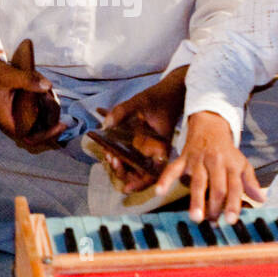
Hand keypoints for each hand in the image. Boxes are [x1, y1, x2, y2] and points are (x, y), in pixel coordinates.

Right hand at [0, 51, 66, 152]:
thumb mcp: (7, 75)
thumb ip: (26, 80)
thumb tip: (47, 87)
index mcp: (9, 122)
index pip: (31, 139)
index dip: (47, 136)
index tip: (61, 125)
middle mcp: (16, 122)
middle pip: (43, 130)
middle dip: (53, 116)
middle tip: (53, 98)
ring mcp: (22, 115)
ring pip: (46, 118)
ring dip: (51, 105)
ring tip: (46, 88)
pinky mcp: (26, 107)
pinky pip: (44, 109)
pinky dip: (48, 99)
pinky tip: (44, 86)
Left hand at [97, 68, 187, 191]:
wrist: (172, 89)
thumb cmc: (161, 97)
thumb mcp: (141, 100)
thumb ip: (122, 111)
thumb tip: (105, 125)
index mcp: (161, 146)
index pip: (154, 173)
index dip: (141, 183)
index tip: (127, 187)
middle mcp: (155, 150)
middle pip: (141, 172)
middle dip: (124, 171)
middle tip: (112, 159)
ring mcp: (148, 146)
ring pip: (134, 164)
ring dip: (120, 163)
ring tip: (108, 152)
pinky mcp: (142, 140)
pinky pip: (130, 152)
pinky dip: (119, 152)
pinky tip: (108, 146)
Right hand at [155, 110, 263, 222]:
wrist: (210, 125)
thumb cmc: (226, 151)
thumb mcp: (242, 163)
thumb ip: (250, 182)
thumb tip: (262, 200)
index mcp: (232, 165)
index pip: (234, 187)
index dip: (233, 204)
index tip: (231, 220)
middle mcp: (216, 162)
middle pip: (217, 187)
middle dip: (215, 206)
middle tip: (212, 223)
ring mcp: (198, 160)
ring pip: (198, 182)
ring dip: (196, 200)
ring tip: (196, 218)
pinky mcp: (183, 158)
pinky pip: (173, 169)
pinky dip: (165, 180)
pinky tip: (159, 192)